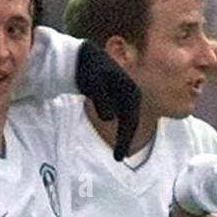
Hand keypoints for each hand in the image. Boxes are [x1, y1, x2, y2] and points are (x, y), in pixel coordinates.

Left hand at [75, 40, 140, 159]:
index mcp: (130, 91)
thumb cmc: (89, 69)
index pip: (130, 119)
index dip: (124, 138)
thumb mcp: (94, 83)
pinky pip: (123, 118)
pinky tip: (116, 140)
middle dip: (126, 140)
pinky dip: (120, 129)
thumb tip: (109, 118)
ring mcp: (127, 97)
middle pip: (132, 121)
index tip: (118, 155)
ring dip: (124, 136)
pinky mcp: (119, 99)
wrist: (84, 58)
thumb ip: (101, 100)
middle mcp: (132, 94)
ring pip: (128, 121)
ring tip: (118, 153)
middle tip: (118, 158)